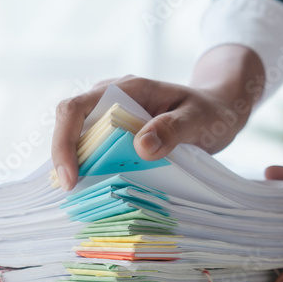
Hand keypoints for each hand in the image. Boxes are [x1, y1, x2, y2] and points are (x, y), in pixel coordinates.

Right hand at [52, 45, 264, 189]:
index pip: (76, 108)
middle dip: (64, 159)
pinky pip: (92, 149)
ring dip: (76, 165)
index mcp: (126, 88)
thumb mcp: (199, 119)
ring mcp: (109, 115)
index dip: (64, 142)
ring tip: (83, 193)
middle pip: (68, 125)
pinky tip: (96, 187)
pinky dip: (90, 169)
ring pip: (77, 139)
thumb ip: (172, 129)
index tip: (71, 177)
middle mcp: (110, 98)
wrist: (217, 110)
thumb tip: (142, 147)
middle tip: (74, 191)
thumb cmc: (208, 111)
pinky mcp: (114, 131)